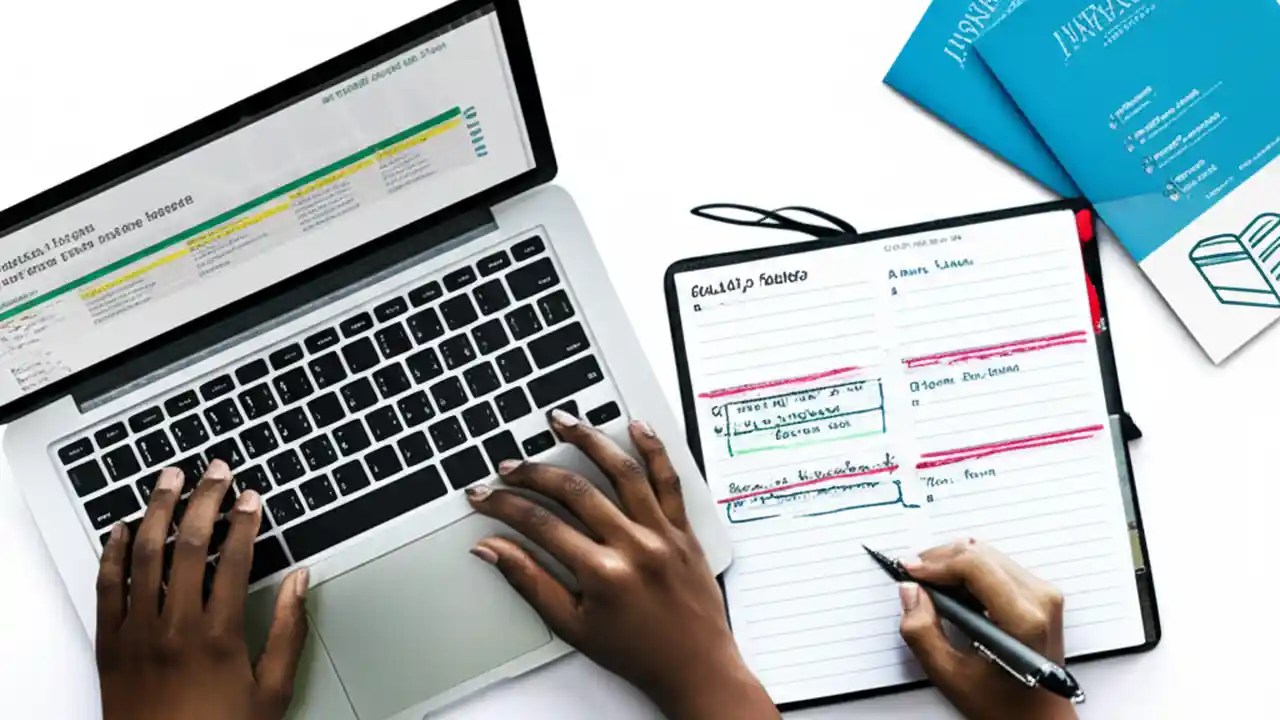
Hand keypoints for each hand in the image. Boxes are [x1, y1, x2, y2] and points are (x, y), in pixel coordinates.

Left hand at [96, 461, 309, 719]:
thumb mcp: (272, 690)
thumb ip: (288, 630)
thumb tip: (301, 581)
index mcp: (218, 636)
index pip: (233, 559)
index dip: (245, 521)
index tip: (252, 498)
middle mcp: (173, 627)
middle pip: (188, 545)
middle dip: (204, 500)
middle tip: (215, 471)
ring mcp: (136, 633)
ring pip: (144, 555)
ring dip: (158, 510)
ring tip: (169, 479)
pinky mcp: (109, 644)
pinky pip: (106, 586)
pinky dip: (113, 552)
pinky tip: (123, 529)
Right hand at [465, 410, 776, 719]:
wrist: (695, 667)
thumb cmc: (636, 652)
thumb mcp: (572, 626)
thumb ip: (530, 582)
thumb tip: (492, 550)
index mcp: (602, 574)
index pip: (540, 524)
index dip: (504, 505)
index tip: (484, 496)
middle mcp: (633, 546)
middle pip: (574, 492)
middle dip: (534, 472)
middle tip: (510, 465)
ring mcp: (662, 533)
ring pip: (622, 472)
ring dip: (589, 441)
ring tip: (562, 421)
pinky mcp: (684, 529)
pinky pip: (669, 480)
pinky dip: (654, 450)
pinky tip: (636, 427)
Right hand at [898, 539, 1076, 719]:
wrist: (1040, 717)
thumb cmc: (1006, 705)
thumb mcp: (952, 677)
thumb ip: (923, 633)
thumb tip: (910, 592)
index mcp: (1023, 619)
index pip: (974, 565)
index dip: (935, 563)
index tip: (910, 571)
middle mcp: (1040, 599)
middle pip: (979, 553)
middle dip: (939, 560)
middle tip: (913, 577)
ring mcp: (1043, 593)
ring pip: (986, 554)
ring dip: (952, 564)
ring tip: (931, 586)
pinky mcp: (1039, 593)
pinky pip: (996, 565)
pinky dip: (968, 572)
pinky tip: (953, 592)